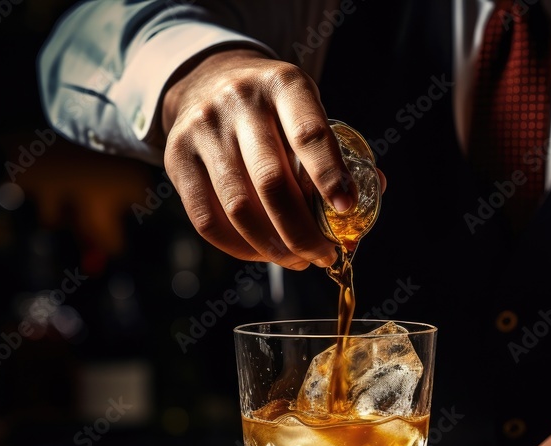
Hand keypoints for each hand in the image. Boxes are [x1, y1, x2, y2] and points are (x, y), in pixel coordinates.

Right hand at [161, 49, 357, 268]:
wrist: (208, 80)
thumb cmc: (274, 109)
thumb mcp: (308, 110)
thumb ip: (339, 150)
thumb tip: (374, 189)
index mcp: (284, 85)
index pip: (310, 134)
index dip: (330, 176)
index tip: (346, 209)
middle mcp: (239, 101)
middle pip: (272, 183)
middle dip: (303, 232)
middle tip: (323, 255)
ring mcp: (202, 128)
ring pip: (239, 208)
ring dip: (273, 247)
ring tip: (297, 259)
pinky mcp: (176, 156)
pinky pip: (207, 219)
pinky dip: (240, 248)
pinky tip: (262, 253)